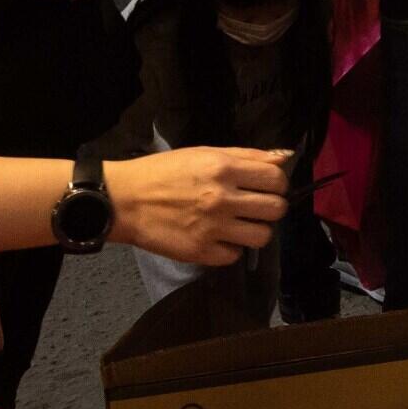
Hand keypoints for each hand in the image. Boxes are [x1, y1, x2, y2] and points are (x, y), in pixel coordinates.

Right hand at [110, 147, 291, 266]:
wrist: (123, 201)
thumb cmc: (163, 172)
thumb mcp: (204, 153)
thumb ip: (246, 156)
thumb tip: (284, 158)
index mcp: (223, 169)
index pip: (276, 179)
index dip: (277, 183)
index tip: (267, 186)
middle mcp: (222, 198)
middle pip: (276, 209)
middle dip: (271, 207)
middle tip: (255, 206)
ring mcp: (212, 228)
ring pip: (262, 236)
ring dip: (256, 230)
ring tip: (240, 224)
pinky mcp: (201, 252)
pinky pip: (235, 255)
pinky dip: (230, 248)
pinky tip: (218, 237)